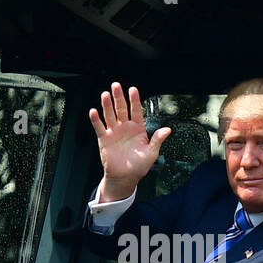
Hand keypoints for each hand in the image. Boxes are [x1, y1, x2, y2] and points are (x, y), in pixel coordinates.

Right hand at [88, 82, 170, 200]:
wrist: (125, 177)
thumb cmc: (139, 166)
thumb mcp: (152, 153)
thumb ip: (158, 140)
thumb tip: (168, 130)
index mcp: (138, 128)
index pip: (136, 111)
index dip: (134, 100)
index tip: (133, 90)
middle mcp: (125, 127)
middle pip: (121, 109)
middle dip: (118, 97)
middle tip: (116, 85)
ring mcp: (114, 132)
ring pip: (110, 115)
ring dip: (107, 105)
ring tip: (105, 95)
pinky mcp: (104, 139)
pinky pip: (99, 127)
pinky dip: (96, 120)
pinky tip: (93, 112)